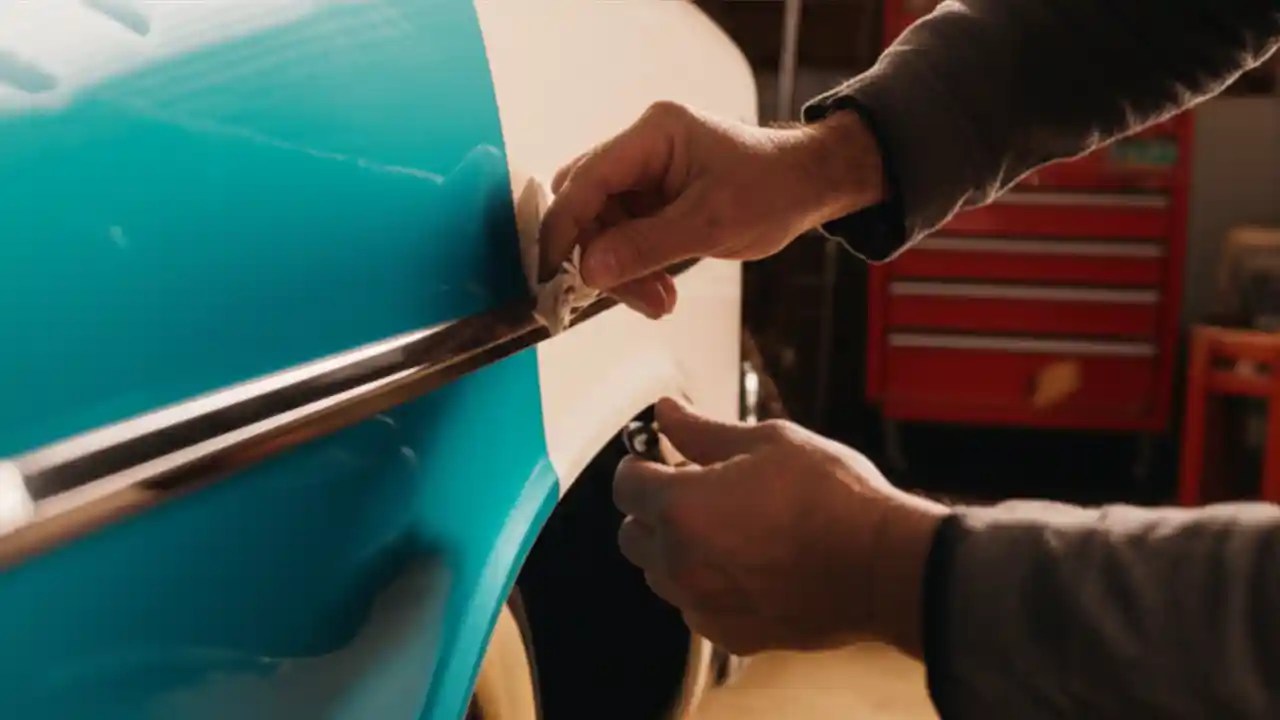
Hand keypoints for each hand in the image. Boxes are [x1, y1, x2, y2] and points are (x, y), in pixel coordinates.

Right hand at [540, 102, 884, 317]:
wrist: (808, 187)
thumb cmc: (772, 190)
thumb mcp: (711, 224)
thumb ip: (647, 246)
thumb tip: (588, 271)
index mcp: (654, 134)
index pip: (586, 179)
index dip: (564, 228)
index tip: (552, 273)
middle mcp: (641, 148)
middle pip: (587, 204)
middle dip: (597, 256)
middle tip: (620, 296)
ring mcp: (644, 174)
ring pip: (603, 228)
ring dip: (621, 271)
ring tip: (658, 303)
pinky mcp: (651, 199)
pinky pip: (624, 237)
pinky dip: (636, 269)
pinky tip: (661, 293)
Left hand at [613, 399, 946, 656]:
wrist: (882, 566)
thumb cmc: (831, 496)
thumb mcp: (767, 442)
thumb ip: (702, 431)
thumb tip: (666, 412)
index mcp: (680, 507)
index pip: (625, 484)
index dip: (641, 464)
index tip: (662, 457)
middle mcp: (679, 562)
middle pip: (632, 534)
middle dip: (654, 509)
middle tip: (698, 490)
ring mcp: (702, 604)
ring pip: (660, 573)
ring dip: (677, 549)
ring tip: (730, 528)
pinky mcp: (729, 634)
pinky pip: (695, 606)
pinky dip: (706, 585)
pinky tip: (749, 564)